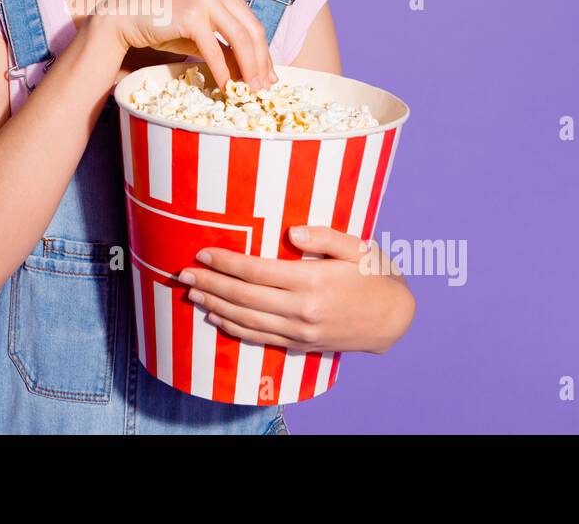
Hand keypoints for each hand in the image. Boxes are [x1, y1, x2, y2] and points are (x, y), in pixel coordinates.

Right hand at [91, 0, 277, 90]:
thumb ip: (224, 46)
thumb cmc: (161, 24)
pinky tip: (226, 86)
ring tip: (249, 91)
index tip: (268, 76)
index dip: (264, 53)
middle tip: (263, 88)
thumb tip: (249, 72)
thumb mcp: (199, 34)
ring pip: (240, 39)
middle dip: (261, 63)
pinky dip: (223, 71)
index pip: (253, 24)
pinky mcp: (192, 14)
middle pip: (252, 31)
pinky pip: (215, 49)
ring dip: (248, 68)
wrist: (125, 15)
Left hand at [177, 226, 415, 354]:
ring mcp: (300, 331)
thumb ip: (323, 236)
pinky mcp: (301, 345)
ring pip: (246, 320)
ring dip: (215, 306)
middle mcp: (302, 310)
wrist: (395, 320)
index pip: (256, 271)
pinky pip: (260, 338)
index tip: (202, 251)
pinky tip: (217, 317)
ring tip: (192, 293)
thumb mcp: (357, 247)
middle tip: (183, 273)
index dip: (225, 262)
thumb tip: (289, 233)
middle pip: (243, 297)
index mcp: (312, 281)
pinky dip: (234, 328)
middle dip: (210, 283)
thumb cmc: (375, 275)